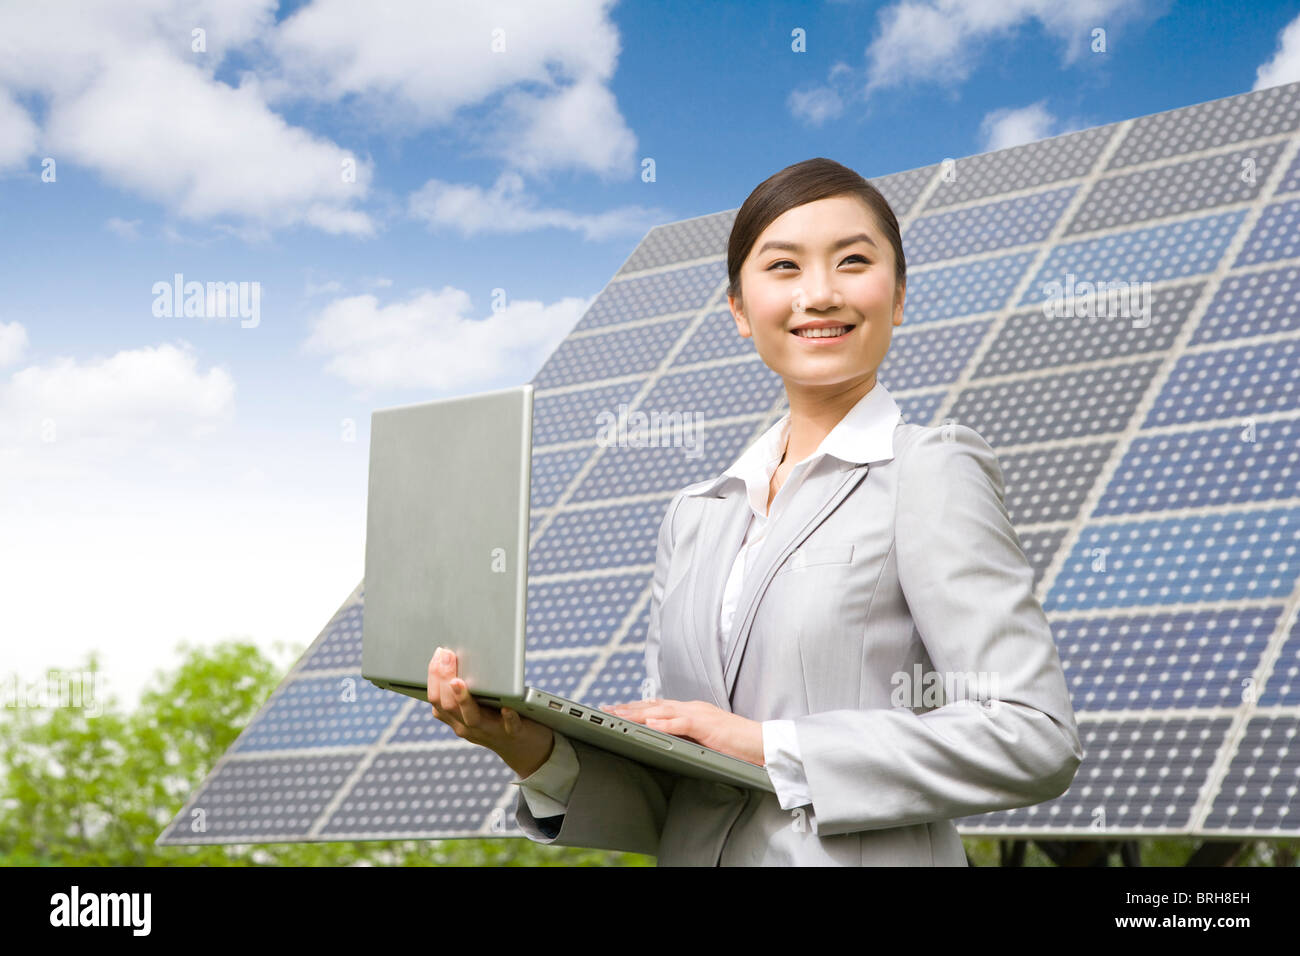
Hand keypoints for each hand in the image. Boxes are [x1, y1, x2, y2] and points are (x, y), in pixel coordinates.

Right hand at [428, 646, 553, 777]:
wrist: (524, 748)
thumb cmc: (498, 718)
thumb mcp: (475, 707)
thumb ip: (463, 689)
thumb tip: (454, 656)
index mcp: (457, 718)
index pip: (436, 700)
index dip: (434, 676)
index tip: (438, 653)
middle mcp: (469, 727)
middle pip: (448, 706)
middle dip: (444, 678)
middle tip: (446, 654)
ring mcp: (490, 731)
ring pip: (471, 718)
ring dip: (463, 699)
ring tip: (458, 681)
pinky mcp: (514, 733)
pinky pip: (510, 726)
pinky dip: (508, 717)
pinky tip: (507, 707)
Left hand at [600, 698, 764, 766]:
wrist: (762, 743)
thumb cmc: (736, 744)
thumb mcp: (705, 738)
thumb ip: (686, 734)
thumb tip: (663, 738)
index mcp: (692, 710)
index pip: (658, 706)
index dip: (635, 708)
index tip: (615, 710)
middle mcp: (692, 708)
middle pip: (654, 705)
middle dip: (629, 708)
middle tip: (606, 710)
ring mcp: (700, 715)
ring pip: (663, 711)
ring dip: (639, 713)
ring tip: (619, 715)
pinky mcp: (708, 726)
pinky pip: (683, 723)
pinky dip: (665, 722)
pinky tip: (650, 723)